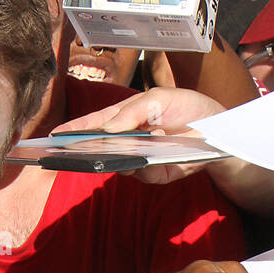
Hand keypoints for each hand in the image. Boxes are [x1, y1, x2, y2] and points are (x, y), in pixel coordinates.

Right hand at [56, 85, 225, 184]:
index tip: (54, 136)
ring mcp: (140, 158)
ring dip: (110, 160)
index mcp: (125, 117)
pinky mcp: (155, 174)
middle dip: (83, 151)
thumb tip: (108, 130)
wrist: (219, 131)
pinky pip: (140, 174)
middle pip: (100, 148)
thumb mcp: (160, 98)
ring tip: (100, 156)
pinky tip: (139, 160)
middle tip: (66, 153)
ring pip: (117, 164)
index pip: (94, 124)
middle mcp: (129, 139)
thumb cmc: (188, 108)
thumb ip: (133, 111)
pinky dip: (139, 168)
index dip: (74, 130)